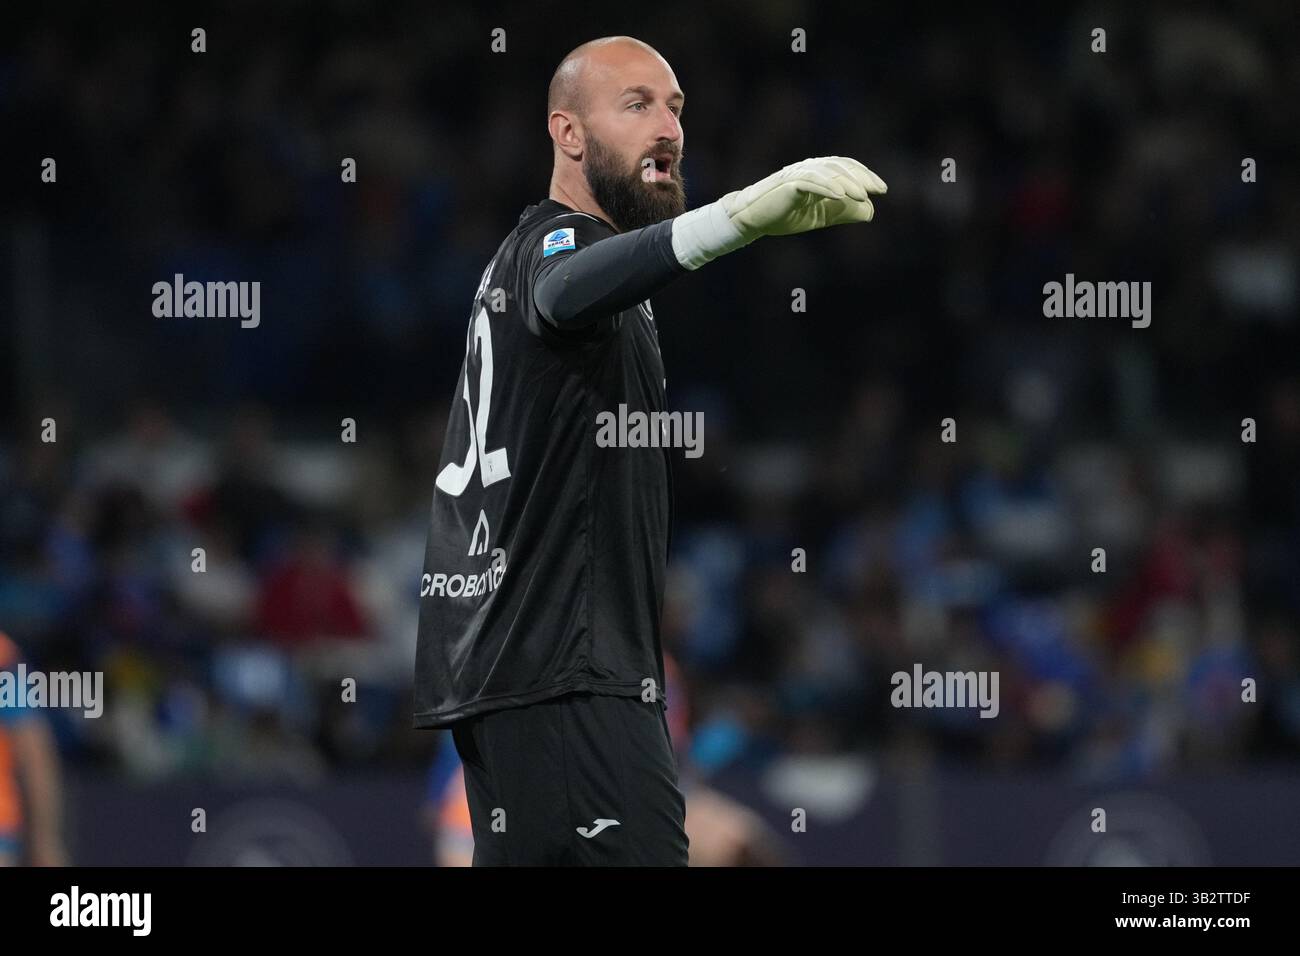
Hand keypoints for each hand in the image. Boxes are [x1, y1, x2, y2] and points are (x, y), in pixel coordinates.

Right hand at [721, 156, 886, 237]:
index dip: (864, 175)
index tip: (881, 189)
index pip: (845, 167)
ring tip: (863, 196)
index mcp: (818, 172)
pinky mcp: (788, 184)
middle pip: (839, 166)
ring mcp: (798, 174)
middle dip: (861, 177)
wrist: (753, 220)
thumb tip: (870, 212)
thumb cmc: (786, 216)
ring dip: (847, 183)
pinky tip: (841, 196)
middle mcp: (809, 168)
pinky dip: (827, 188)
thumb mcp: (822, 216)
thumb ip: (845, 213)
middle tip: (878, 190)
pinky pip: (810, 182)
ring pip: (827, 172)